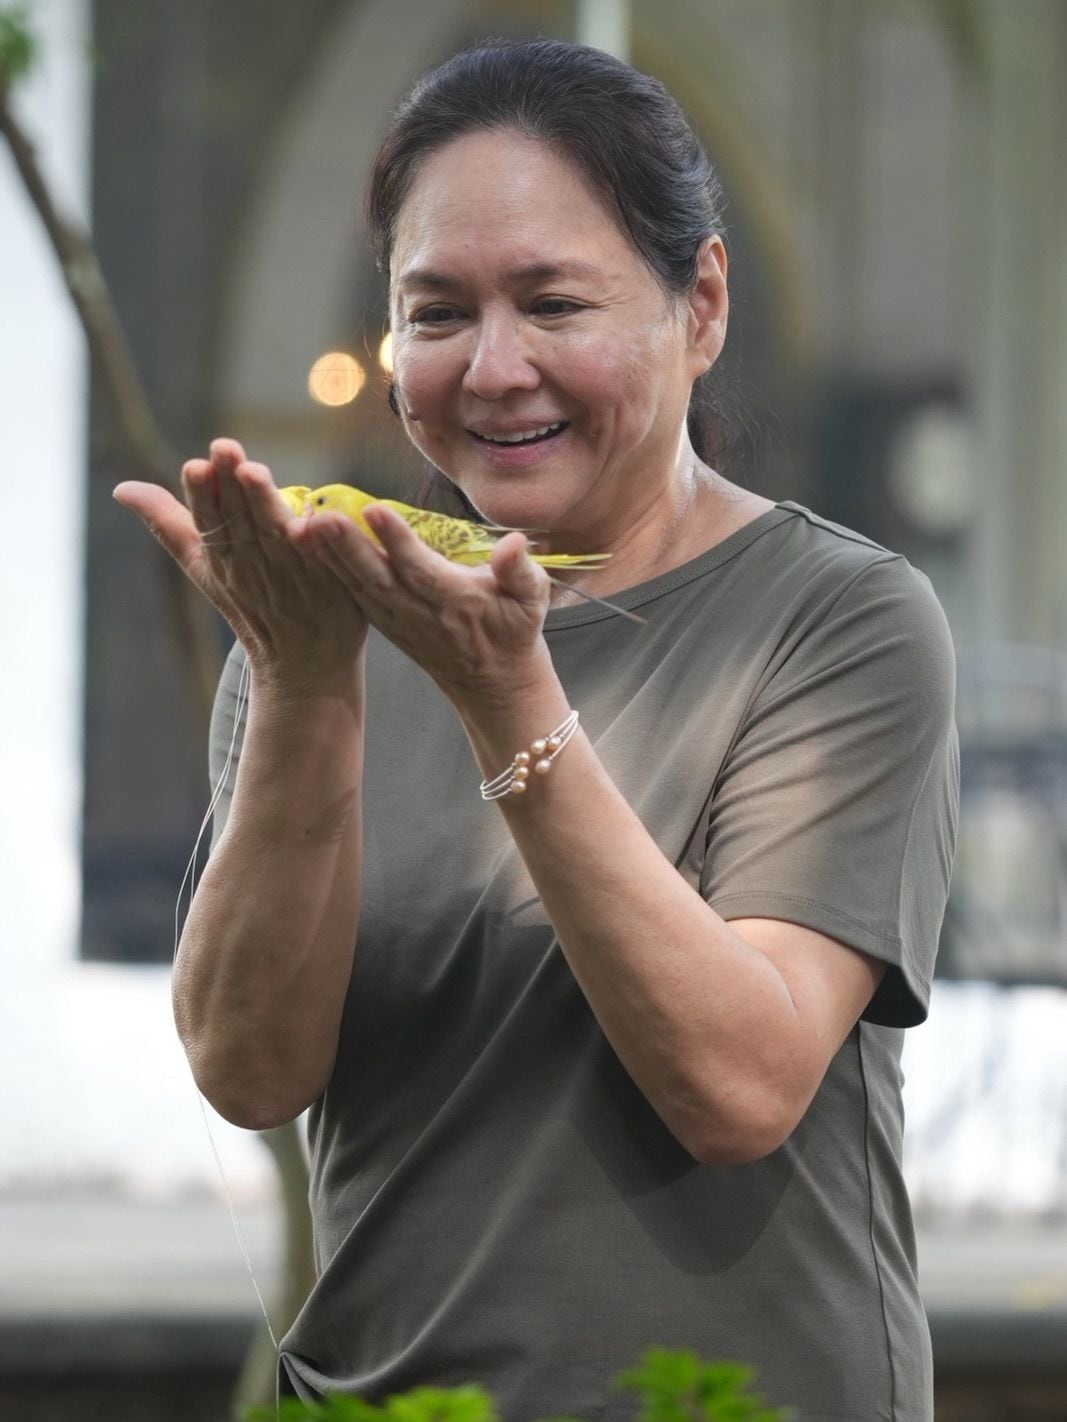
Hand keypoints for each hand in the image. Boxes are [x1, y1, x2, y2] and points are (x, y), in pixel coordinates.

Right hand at [113, 437, 368, 693]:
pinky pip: (324, 559)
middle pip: (240, 519)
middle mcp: (255, 564)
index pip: (207, 521)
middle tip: (224, 448)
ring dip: (265, 503)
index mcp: (222, 557)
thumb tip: (120, 489)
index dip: (202, 496)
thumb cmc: (253, 604)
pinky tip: (315, 516)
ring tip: (254, 471)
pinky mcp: (333, 583)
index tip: (194, 466)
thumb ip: (168, 524)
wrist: (303, 666)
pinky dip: (317, 540)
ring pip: (276, 533)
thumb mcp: (205, 567)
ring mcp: (294, 574)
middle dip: (231, 485)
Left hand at [300, 500, 554, 706]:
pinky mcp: (384, 622)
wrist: (493, 684)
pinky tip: (307, 546)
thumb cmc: (514, 632)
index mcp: (456, 603)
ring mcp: (398, 621)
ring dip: (329, 559)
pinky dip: (328, 572)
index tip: (375, 511)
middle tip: (322, 518)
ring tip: (303, 526)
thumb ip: (521, 571)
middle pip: (378, 579)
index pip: (421, 569)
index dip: (398, 541)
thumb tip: (512, 544)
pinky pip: (353, 595)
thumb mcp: (532, 601)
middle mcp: (420, 614)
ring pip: (358, 587)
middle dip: (349, 549)